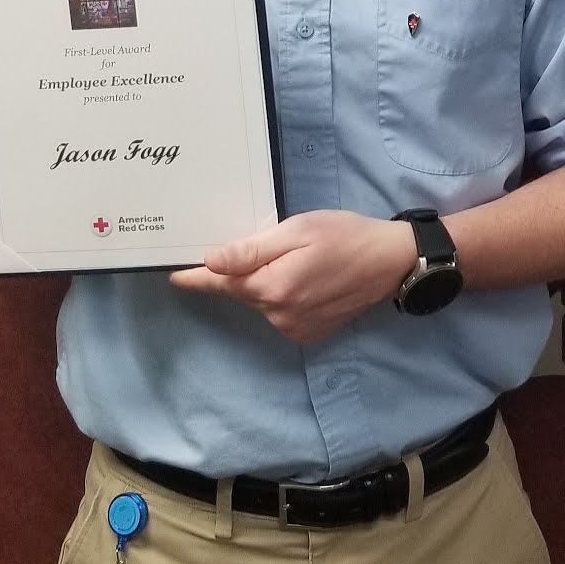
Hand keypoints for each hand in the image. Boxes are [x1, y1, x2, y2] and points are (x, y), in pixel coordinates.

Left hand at [169, 211, 418, 343]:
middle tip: (266, 245)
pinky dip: (283, 297)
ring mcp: (295, 328)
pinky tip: (306, 279)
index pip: (221, 283)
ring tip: (296, 260)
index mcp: (273, 287)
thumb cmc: (346, 235)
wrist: (391, 261)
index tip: (173, 276)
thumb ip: (252, 249)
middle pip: (242, 291)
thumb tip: (210, 261)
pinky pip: (281, 313)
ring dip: (265, 284)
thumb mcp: (298, 230)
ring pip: (262, 302)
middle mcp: (279, 314)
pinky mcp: (309, 333)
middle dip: (240, 272)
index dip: (195, 279)